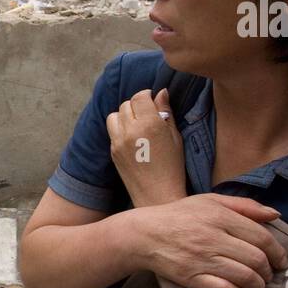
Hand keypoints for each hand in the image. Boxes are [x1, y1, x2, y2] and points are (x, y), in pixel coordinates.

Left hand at [107, 89, 185, 206]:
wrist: (157, 195)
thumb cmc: (173, 167)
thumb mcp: (175, 137)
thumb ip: (166, 112)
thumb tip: (161, 92)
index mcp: (149, 125)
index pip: (139, 97)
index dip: (146, 95)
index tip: (152, 100)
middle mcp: (130, 131)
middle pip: (126, 105)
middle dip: (137, 105)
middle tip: (148, 114)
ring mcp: (118, 142)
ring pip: (115, 115)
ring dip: (125, 115)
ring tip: (138, 124)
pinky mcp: (112, 152)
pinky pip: (112, 131)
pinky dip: (120, 129)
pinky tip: (133, 138)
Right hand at [130, 194, 287, 287]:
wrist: (143, 234)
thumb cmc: (179, 215)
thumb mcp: (210, 200)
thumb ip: (244, 206)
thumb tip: (275, 214)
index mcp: (220, 217)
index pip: (261, 237)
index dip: (277, 252)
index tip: (281, 261)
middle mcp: (212, 238)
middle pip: (256, 259)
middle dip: (269, 271)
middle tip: (269, 275)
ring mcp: (201, 259)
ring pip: (243, 277)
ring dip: (258, 285)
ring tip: (258, 286)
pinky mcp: (190, 278)